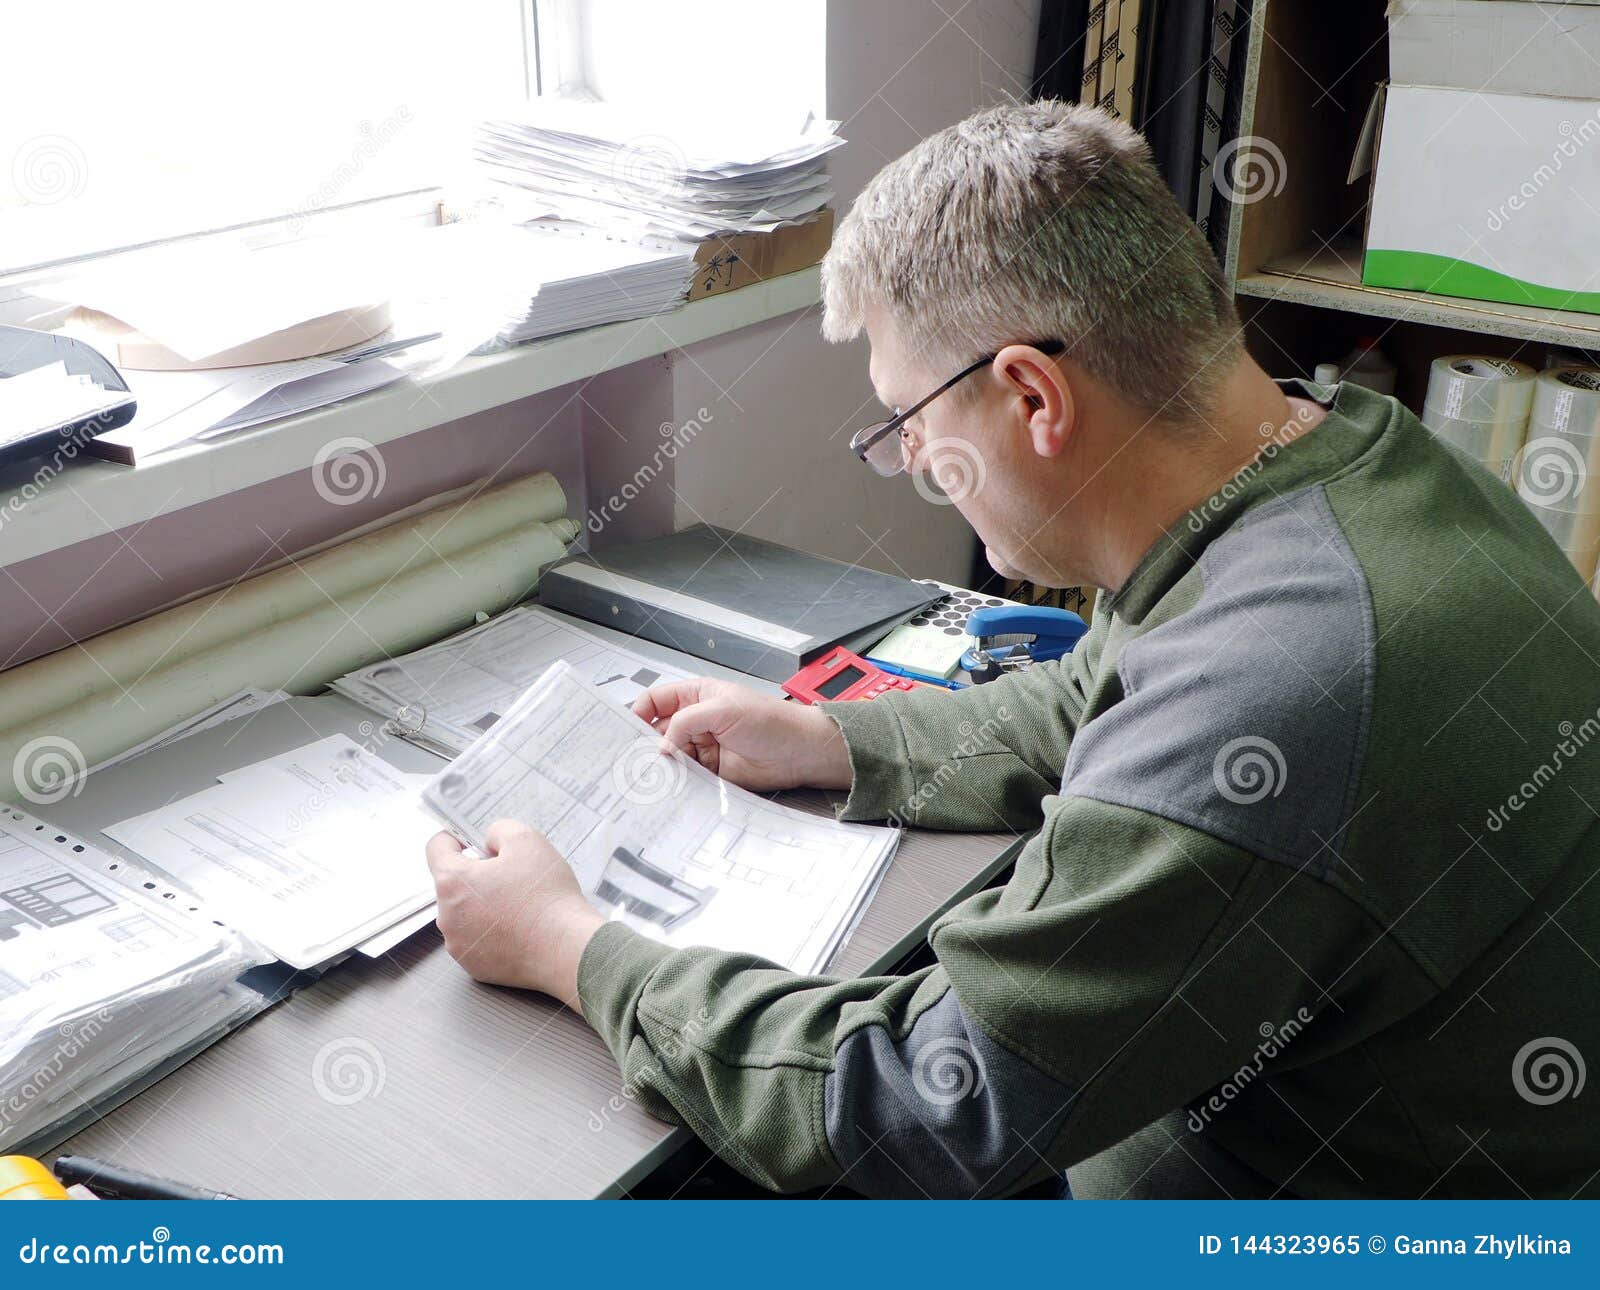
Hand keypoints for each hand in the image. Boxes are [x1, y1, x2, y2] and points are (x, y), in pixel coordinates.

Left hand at [426, 820, 604, 1011]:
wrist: (567, 949)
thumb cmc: (546, 897)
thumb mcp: (527, 840)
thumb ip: (499, 830)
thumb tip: (489, 842)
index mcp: (452, 882)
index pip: (436, 848)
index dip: (455, 837)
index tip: (473, 841)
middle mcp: (447, 917)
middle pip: (453, 884)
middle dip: (477, 875)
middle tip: (512, 875)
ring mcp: (459, 945)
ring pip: (465, 913)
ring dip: (484, 905)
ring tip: (520, 905)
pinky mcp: (474, 966)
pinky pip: (477, 939)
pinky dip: (493, 932)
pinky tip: (519, 928)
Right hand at [631, 677, 851, 791]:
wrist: (798, 752)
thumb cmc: (768, 721)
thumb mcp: (723, 710)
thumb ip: (686, 722)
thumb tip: (660, 744)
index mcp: (696, 697)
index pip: (656, 700)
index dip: (639, 712)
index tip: (625, 729)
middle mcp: (695, 721)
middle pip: (658, 731)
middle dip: (644, 743)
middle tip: (629, 759)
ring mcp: (701, 747)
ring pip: (669, 756)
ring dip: (659, 766)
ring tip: (646, 777)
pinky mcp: (709, 772)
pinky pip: (685, 777)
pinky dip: (675, 782)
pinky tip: (667, 788)